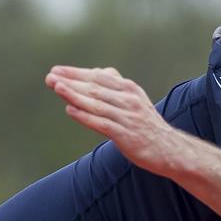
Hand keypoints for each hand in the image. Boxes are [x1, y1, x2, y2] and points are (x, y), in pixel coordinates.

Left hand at [45, 65, 176, 170]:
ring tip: (56, 88)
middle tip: (50, 78)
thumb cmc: (147, 125)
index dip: (76, 73)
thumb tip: (98, 72)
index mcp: (129, 89)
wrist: (170, 150)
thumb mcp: (134, 101)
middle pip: (95, 88)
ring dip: (74, 95)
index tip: (56, 71)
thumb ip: (115, 87)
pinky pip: (102, 124)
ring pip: (97, 104)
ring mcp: (128, 118)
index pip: (98, 77)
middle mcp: (129, 100)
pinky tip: (70, 110)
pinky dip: (85, 117)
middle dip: (70, 82)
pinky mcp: (127, 136)